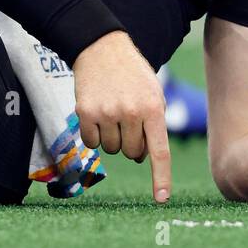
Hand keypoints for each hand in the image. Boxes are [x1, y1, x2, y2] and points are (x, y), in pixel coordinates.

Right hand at [73, 31, 170, 202]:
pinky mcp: (85, 113)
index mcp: (153, 108)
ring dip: (112, 138)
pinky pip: (91, 143)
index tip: (161, 199)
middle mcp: (130, 112)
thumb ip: (153, 125)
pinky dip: (94, 135)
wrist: (101, 48)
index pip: (159, 151)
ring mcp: (106, 113)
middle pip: (132, 153)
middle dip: (132, 143)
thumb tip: (140, 158)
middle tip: (128, 120)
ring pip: (112, 149)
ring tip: (113, 112)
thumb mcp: (153, 94)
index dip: (161, 177)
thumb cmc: (132, 75)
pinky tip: (97, 114)